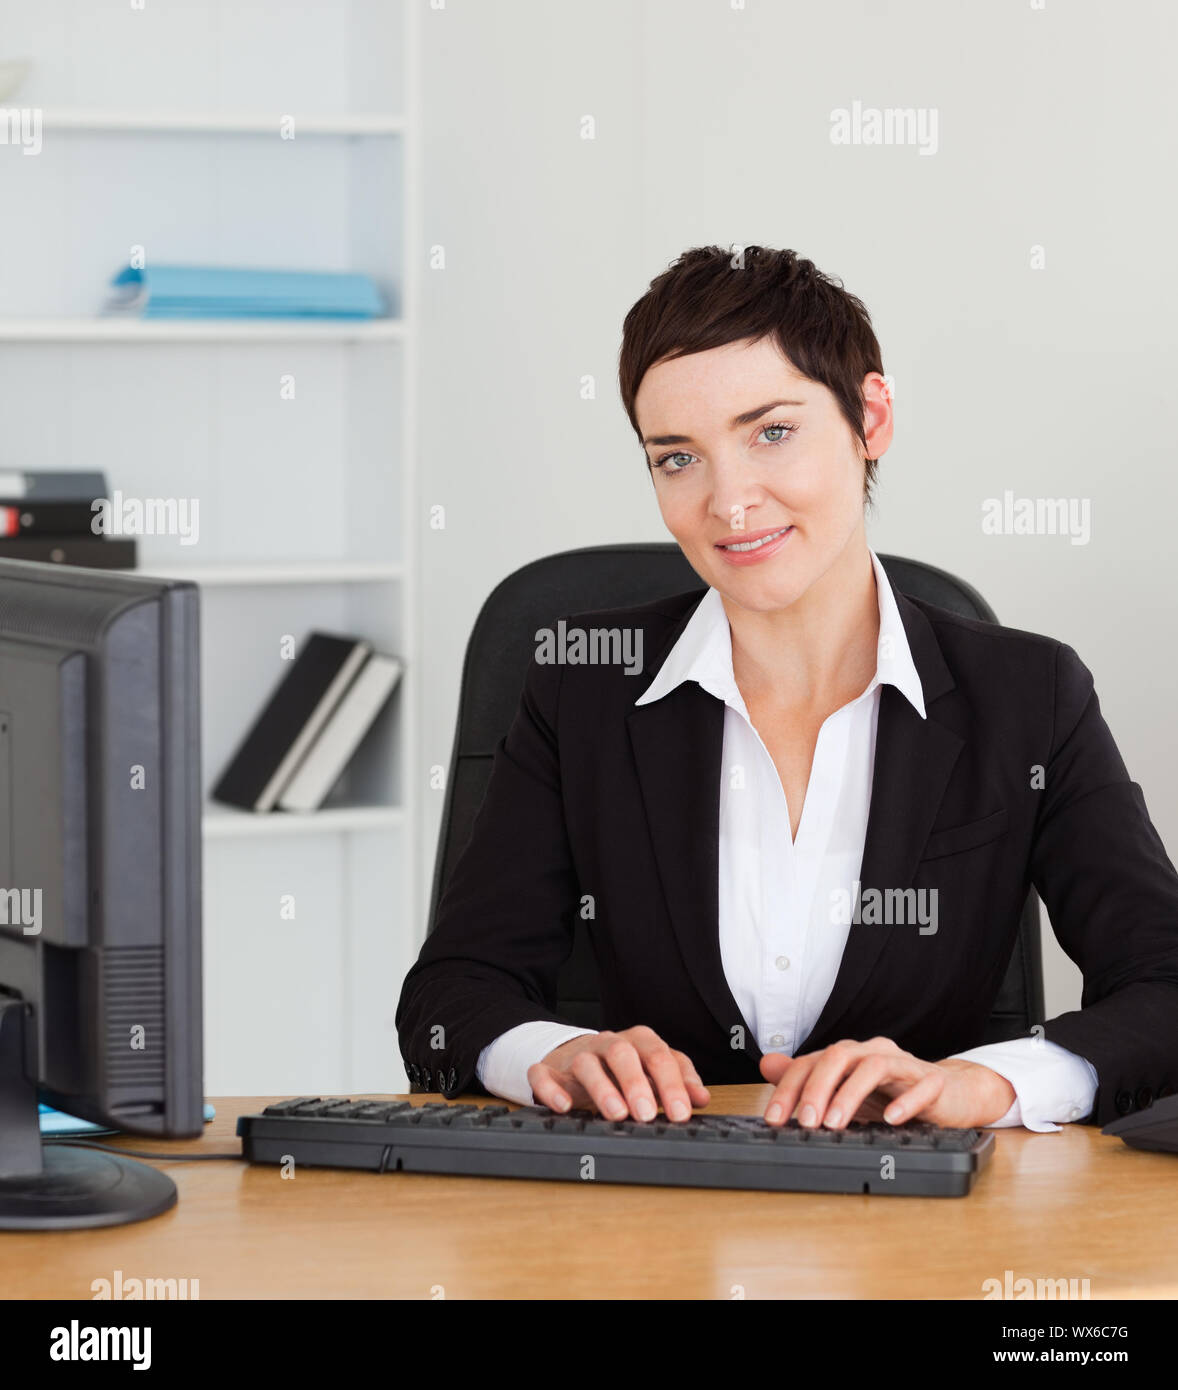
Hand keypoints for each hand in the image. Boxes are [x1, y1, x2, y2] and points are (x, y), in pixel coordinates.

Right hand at [527, 1026, 710, 1121]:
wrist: (573, 1058)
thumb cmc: (620, 1069)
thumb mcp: (652, 1073)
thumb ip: (678, 1082)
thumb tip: (701, 1098)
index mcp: (638, 1042)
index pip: (659, 1056)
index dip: (672, 1084)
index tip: (681, 1113)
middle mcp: (607, 1044)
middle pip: (623, 1053)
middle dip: (637, 1082)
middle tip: (647, 1113)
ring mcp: (577, 1056)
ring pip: (586, 1063)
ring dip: (602, 1088)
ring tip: (616, 1114)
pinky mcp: (549, 1071)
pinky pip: (544, 1075)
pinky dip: (551, 1090)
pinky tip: (564, 1107)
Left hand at [757, 1037, 1016, 1128]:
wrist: (952, 1094)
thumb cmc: (894, 1092)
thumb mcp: (846, 1089)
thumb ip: (809, 1078)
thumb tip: (767, 1065)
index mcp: (850, 1055)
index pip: (812, 1063)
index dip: (789, 1089)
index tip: (775, 1119)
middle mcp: (874, 1052)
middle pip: (839, 1057)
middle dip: (817, 1088)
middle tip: (806, 1122)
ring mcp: (905, 1065)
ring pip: (874, 1067)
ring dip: (851, 1094)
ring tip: (835, 1123)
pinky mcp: (934, 1082)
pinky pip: (921, 1087)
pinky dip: (905, 1102)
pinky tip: (891, 1118)